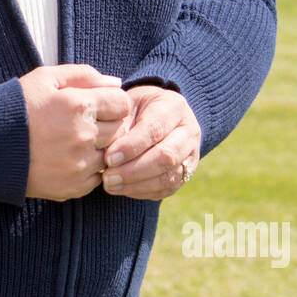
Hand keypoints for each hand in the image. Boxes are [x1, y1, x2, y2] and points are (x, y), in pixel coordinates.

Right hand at [19, 63, 133, 201]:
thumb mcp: (45, 78)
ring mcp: (79, 164)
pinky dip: (87, 169)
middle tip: (82, 123)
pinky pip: (96, 177)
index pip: (122, 103)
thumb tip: (116, 83)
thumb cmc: (16, 107)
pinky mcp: (73, 186)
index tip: (97, 105)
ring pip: (109, 154)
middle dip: (106, 124)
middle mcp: (83, 136)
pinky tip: (66, 159)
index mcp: (78, 105)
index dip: (112, 102)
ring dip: (97, 148)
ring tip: (71, 141)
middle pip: (120, 130)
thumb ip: (84, 75)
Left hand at [100, 84, 200, 200]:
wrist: (156, 114)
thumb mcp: (126, 105)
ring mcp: (190, 155)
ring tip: (110, 185)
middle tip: (107, 177)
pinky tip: (122, 189)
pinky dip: (142, 192)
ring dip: (136, 185)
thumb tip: (105, 150)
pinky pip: (167, 189)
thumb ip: (120, 124)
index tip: (108, 158)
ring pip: (169, 177)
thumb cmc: (135, 108)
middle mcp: (189, 132)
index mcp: (174, 108)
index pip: (154, 130)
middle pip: (166, 156)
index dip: (131, 147)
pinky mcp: (186, 174)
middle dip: (134, 171)